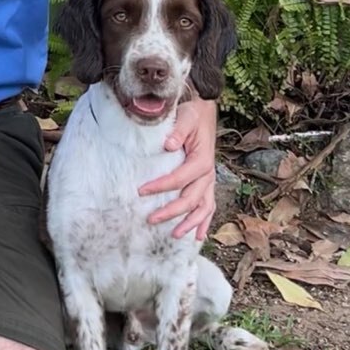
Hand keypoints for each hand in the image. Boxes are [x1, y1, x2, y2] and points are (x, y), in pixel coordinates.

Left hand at [139, 96, 216, 240]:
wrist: (204, 112)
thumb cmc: (192, 115)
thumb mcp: (186, 118)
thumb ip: (178, 131)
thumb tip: (168, 145)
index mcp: (201, 160)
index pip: (179, 179)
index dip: (160, 187)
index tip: (140, 192)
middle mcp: (208, 174)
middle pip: (190, 199)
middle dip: (171, 212)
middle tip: (151, 220)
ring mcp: (209, 180)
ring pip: (203, 208)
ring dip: (190, 223)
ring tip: (175, 235)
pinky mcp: (208, 182)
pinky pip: (209, 206)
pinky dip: (205, 221)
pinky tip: (198, 236)